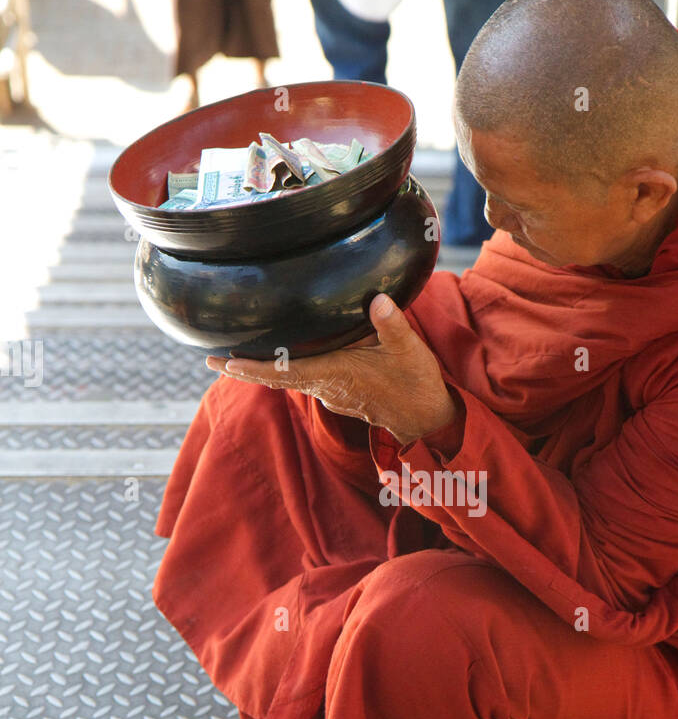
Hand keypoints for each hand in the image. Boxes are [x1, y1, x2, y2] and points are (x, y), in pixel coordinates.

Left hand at [205, 295, 458, 445]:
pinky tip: (279, 360)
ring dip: (261, 371)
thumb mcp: (409, 349)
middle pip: (276, 379)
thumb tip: (377, 299)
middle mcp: (326, 387)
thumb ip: (391, 324)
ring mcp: (331, 394)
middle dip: (244, 369)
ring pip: (288, 381)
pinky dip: (284, 372)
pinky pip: (304, 381)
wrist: (426, 419)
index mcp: (336, 374)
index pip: (285, 372)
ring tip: (233, 359)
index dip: (253, 368)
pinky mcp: (339, 395)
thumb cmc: (417, 384)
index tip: (225, 363)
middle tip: (209, 360)